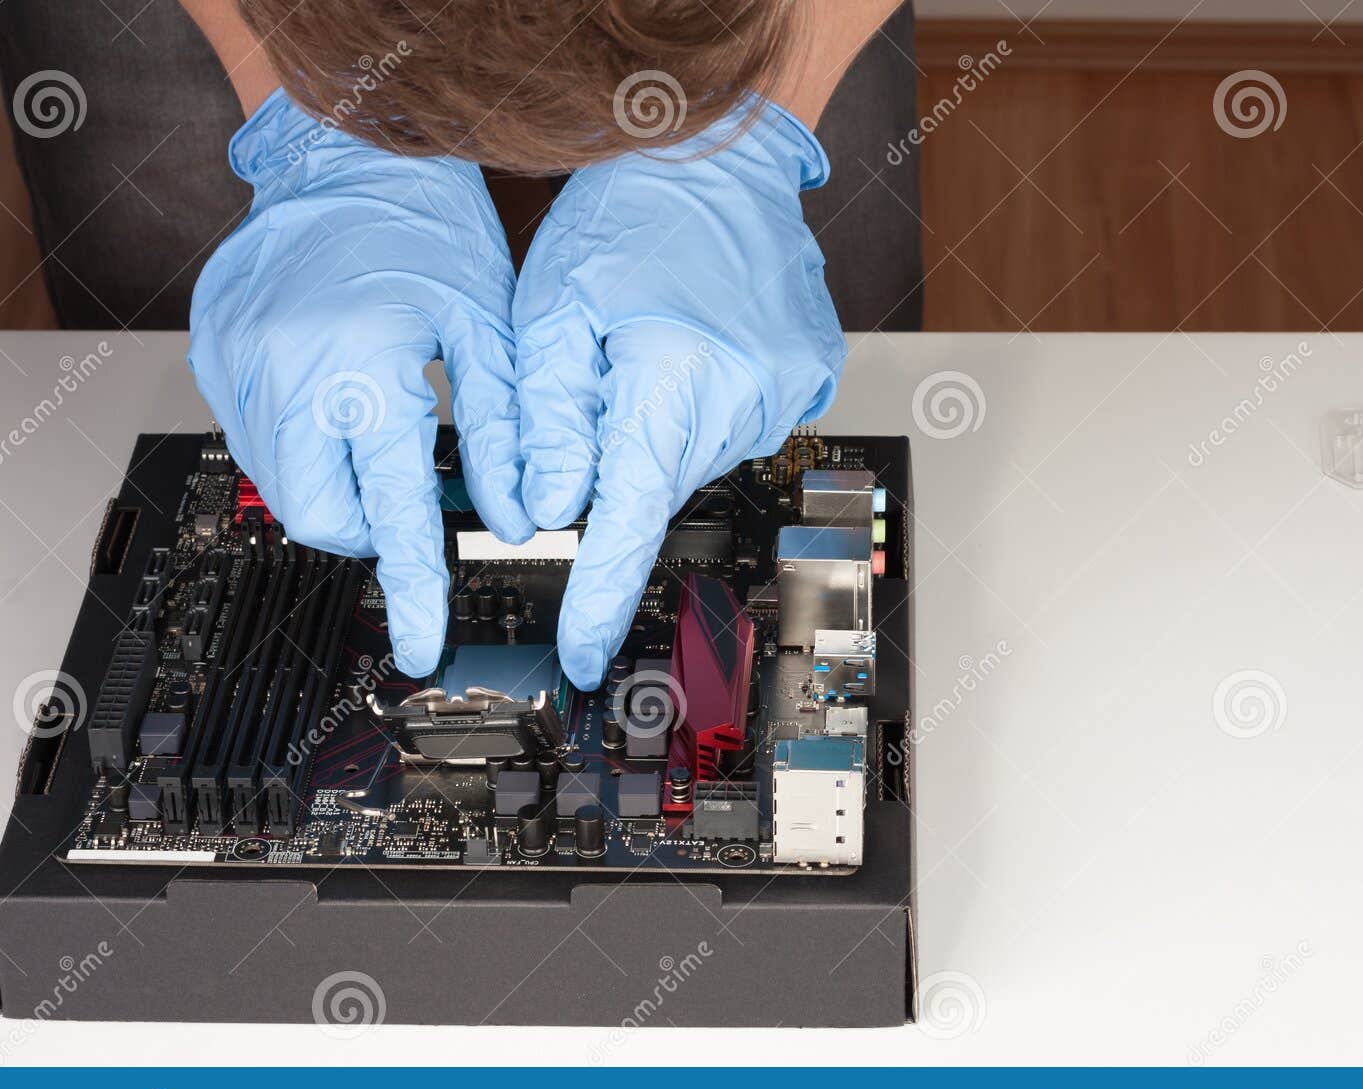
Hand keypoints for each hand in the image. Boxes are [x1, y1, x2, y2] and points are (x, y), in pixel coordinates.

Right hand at [189, 90, 531, 676]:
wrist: (346, 151)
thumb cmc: (427, 225)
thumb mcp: (489, 330)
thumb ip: (504, 434)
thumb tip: (520, 518)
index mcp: (364, 371)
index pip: (394, 516)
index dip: (414, 591)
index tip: (424, 645)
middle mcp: (287, 374)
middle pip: (321, 522)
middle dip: (374, 533)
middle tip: (413, 498)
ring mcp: (238, 365)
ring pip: (282, 490)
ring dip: (339, 491)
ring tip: (382, 437)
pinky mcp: (214, 354)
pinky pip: (256, 440)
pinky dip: (305, 451)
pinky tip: (340, 407)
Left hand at [514, 99, 844, 688]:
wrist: (718, 151)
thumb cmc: (629, 213)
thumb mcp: (552, 312)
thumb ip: (545, 422)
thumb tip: (543, 511)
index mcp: (673, 380)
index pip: (628, 521)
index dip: (597, 596)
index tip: (580, 653)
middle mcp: (745, 395)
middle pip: (656, 483)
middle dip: (614, 457)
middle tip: (597, 378)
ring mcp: (788, 389)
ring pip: (693, 456)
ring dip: (657, 426)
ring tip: (649, 342)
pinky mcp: (810, 378)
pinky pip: (734, 427)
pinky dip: (698, 406)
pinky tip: (688, 346)